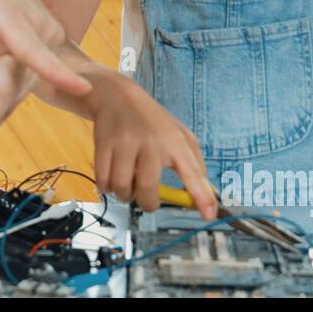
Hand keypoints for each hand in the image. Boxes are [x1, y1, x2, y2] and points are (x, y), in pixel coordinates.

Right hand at [84, 66, 218, 218]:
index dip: (202, 196)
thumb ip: (195, 164)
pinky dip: (108, 188)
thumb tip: (206, 196)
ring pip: (122, 187)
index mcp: (175, 141)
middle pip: (148, 188)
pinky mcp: (103, 145)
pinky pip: (103, 181)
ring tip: (128, 185)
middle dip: (148, 203)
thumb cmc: (152, 121)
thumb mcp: (180, 134)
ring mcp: (125, 143)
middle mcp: (151, 142)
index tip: (209, 215)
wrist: (117, 96)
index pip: (193, 173)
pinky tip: (112, 179)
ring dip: (125, 195)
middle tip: (148, 200)